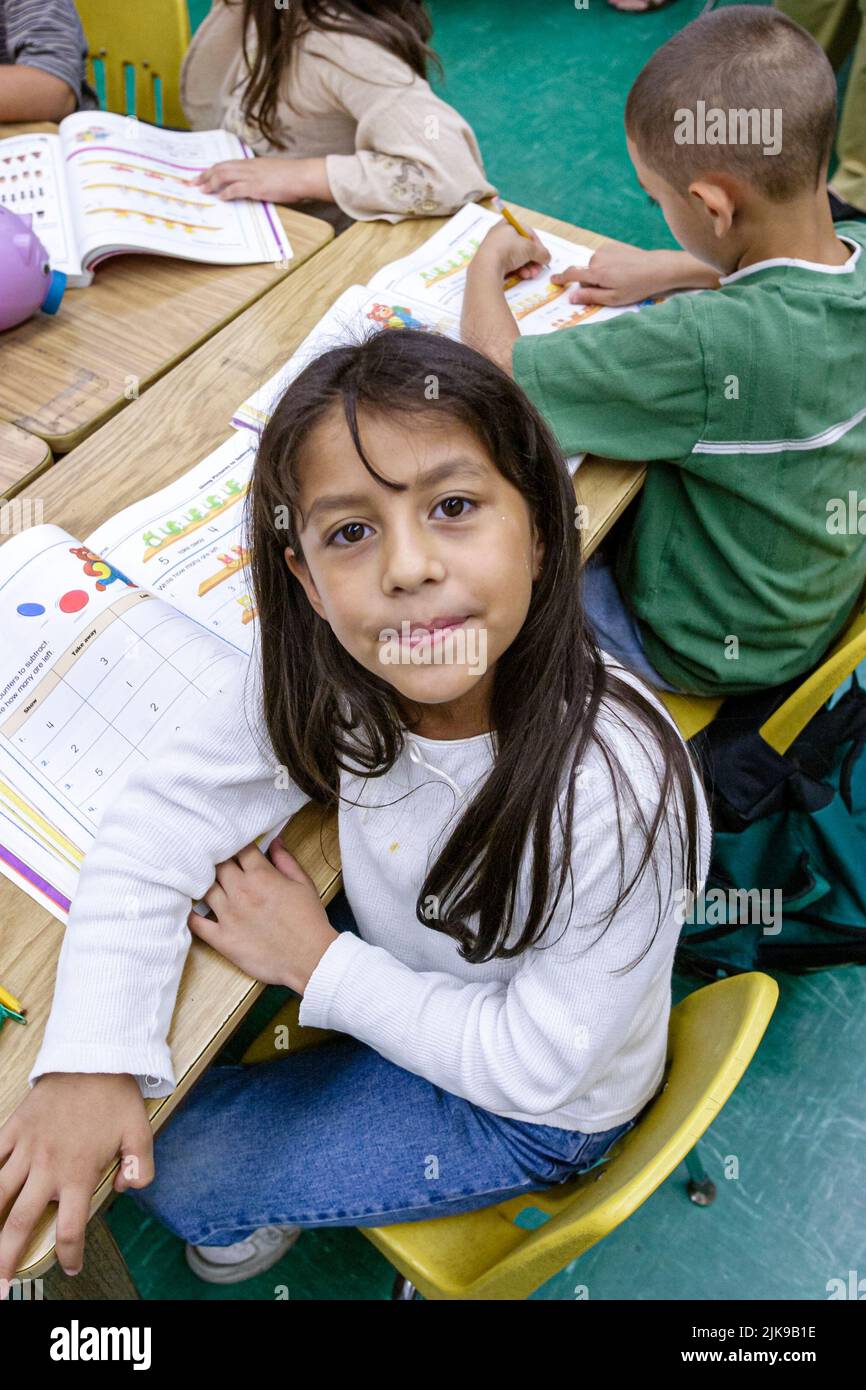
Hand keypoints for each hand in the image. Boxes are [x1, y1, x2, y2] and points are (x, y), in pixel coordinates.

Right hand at [0, 1073, 152, 1295]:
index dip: (69, 1254)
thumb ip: (141, 1169)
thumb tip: (126, 1191)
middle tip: (1, 1286)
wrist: (92, 1056)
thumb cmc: (116, 1096)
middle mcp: (47, 1168)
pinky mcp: (12, 1130)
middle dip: (6, 1260)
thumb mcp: (140, 1133)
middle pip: (19, 1223)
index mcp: (79, 1173)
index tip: (69, 1267)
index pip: (70, 1228)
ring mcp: (26, 1149)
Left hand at [188, 839, 337, 992]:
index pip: (240, 850)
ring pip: (204, 889)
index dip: (238, 845)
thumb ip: (286, 860)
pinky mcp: (223, 939)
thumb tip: (275, 842)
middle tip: (222, 864)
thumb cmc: (309, 922)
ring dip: (205, 884)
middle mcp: (240, 892)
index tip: (238, 848)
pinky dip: (192, 915)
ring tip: (207, 884)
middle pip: (217, 866)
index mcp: (261, 876)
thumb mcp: (304, 884)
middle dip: (220, 861)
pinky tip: (193, 910)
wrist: (311, 958)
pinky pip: (197, 923)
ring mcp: (228, 916)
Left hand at [192, 155, 330, 203]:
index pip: (225, 164)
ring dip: (211, 184)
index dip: (210, 170)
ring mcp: (251, 176)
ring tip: (202, 190)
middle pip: (220, 168)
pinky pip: (236, 188)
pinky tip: (220, 197)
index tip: (200, 176)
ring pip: (224, 176)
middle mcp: (248, 167)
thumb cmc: (290, 176)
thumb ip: (258, 177)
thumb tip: (250, 186)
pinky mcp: (256, 186)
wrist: (302, 176)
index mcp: (250, 163)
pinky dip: (226, 193)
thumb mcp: (271, 173)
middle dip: (204, 176)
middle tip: (192, 183)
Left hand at [473, 222, 550, 281]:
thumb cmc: (508, 249)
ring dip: (527, 267)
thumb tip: (547, 258)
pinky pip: (508, 265)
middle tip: (539, 268)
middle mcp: (500, 235)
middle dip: (533, 259)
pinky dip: (517, 271)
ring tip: (531, 274)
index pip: (527, 232)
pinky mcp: (492, 263)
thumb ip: (542, 252)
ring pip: (516, 258)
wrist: (487, 266)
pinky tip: (522, 276)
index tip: (543, 254)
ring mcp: (494, 250)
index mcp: (507, 225)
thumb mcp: (530, 249)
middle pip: (522, 247)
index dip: (538, 244)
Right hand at [550, 240, 674, 306]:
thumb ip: (590, 297)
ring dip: (600, 273)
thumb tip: (571, 298)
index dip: (561, 279)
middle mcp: (597, 258)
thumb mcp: (613, 298)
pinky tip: (621, 269)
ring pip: (594, 266)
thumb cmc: (636, 286)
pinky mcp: (612, 245)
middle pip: (585, 273)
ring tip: (619, 279)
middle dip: (592, 282)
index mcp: (596, 273)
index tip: (553, 280)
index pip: (572, 274)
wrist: (656, 268)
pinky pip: (602, 258)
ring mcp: (605, 250)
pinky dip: (607, 265)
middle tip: (610, 289)